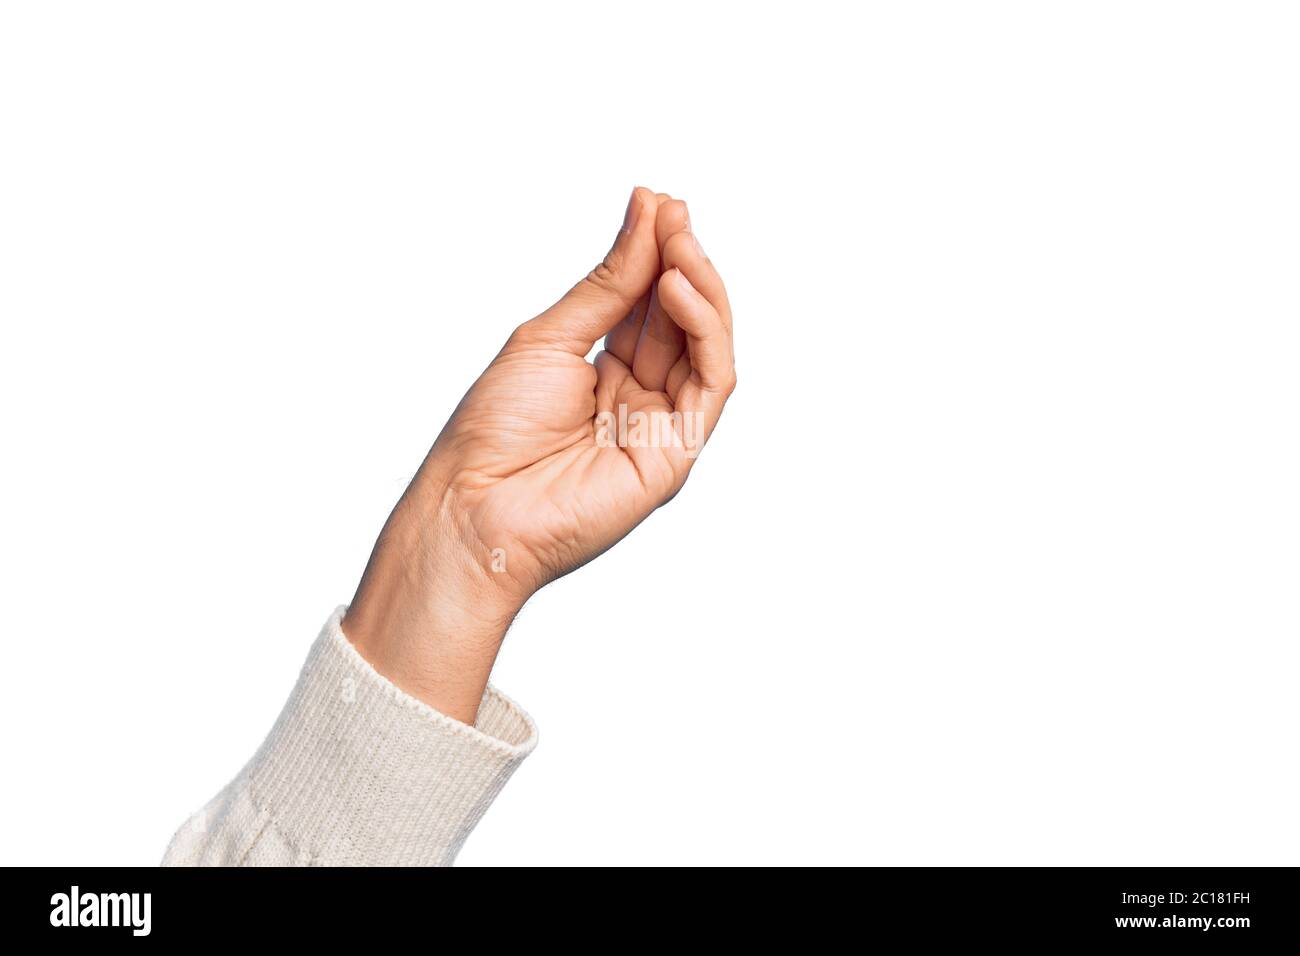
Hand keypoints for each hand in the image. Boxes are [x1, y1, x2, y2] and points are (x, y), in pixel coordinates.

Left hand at [344, 188, 735, 721]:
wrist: (473, 505)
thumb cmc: (492, 432)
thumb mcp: (549, 338)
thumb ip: (607, 286)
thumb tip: (646, 217)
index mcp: (603, 374)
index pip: (646, 305)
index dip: (655, 253)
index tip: (656, 202)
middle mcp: (638, 398)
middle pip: (679, 320)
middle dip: (679, 259)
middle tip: (672, 210)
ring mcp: (661, 426)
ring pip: (705, 346)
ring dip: (698, 286)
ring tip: (678, 238)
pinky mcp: (677, 454)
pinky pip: (711, 382)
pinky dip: (703, 330)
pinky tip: (676, 286)